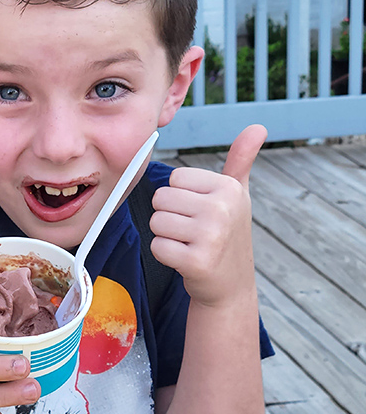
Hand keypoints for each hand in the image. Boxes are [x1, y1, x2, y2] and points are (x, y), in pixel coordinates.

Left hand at [149, 124, 266, 306]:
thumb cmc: (228, 234)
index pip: (175, 179)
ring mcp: (211, 236)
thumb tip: (258, 127)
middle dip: (170, 216)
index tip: (201, 212)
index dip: (181, 197)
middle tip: (193, 232)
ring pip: (157, 222)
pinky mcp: (196, 261)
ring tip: (190, 244)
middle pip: (161, 199)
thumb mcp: (237, 195)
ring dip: (167, 236)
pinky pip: (157, 246)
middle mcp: (221, 209)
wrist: (231, 285)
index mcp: (228, 188)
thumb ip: (240, 161)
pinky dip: (165, 255)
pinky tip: (186, 260)